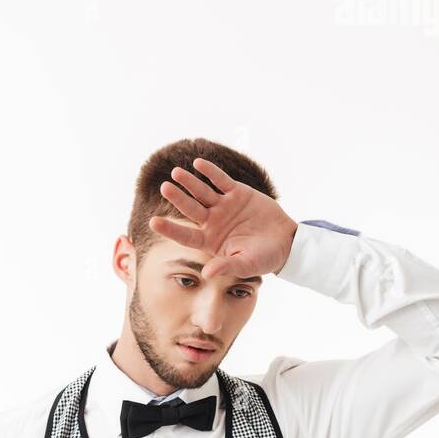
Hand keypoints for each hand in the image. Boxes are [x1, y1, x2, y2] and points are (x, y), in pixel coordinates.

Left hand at [149, 156, 298, 279]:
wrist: (285, 242)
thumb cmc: (263, 258)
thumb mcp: (245, 265)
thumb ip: (226, 267)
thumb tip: (206, 274)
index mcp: (210, 241)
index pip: (186, 235)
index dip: (170, 228)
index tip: (153, 222)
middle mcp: (213, 222)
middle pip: (191, 209)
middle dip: (178, 198)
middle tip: (164, 188)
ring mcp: (224, 206)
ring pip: (203, 192)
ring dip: (190, 182)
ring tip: (176, 173)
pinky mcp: (237, 193)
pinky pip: (221, 180)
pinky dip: (211, 172)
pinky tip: (198, 163)